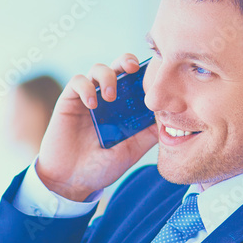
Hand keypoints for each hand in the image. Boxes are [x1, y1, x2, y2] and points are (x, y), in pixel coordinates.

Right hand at [35, 53, 158, 200]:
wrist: (71, 181)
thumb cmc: (101, 168)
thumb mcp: (132, 151)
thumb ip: (149, 134)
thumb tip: (173, 118)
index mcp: (124, 109)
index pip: (136, 81)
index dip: (145, 73)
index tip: (154, 76)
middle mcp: (107, 100)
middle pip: (118, 66)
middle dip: (127, 61)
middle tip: (134, 69)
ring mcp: (88, 99)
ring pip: (98, 69)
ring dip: (108, 76)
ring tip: (111, 97)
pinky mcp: (69, 101)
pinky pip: (78, 82)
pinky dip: (87, 87)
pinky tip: (92, 104)